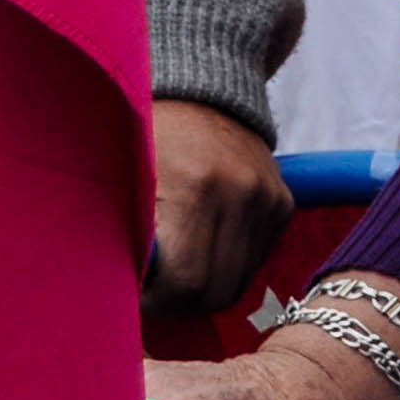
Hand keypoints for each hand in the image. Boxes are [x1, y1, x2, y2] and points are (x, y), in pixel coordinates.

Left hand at [141, 102, 291, 317]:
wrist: (200, 95)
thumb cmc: (146, 140)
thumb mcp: (123, 181)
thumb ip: (124, 234)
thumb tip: (116, 294)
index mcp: (196, 187)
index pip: (185, 282)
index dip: (155, 304)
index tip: (133, 299)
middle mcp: (243, 194)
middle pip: (217, 291)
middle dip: (180, 303)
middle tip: (152, 290)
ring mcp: (268, 199)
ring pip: (240, 281)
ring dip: (205, 286)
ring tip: (175, 268)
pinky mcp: (283, 204)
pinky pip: (257, 260)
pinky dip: (229, 266)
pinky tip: (203, 247)